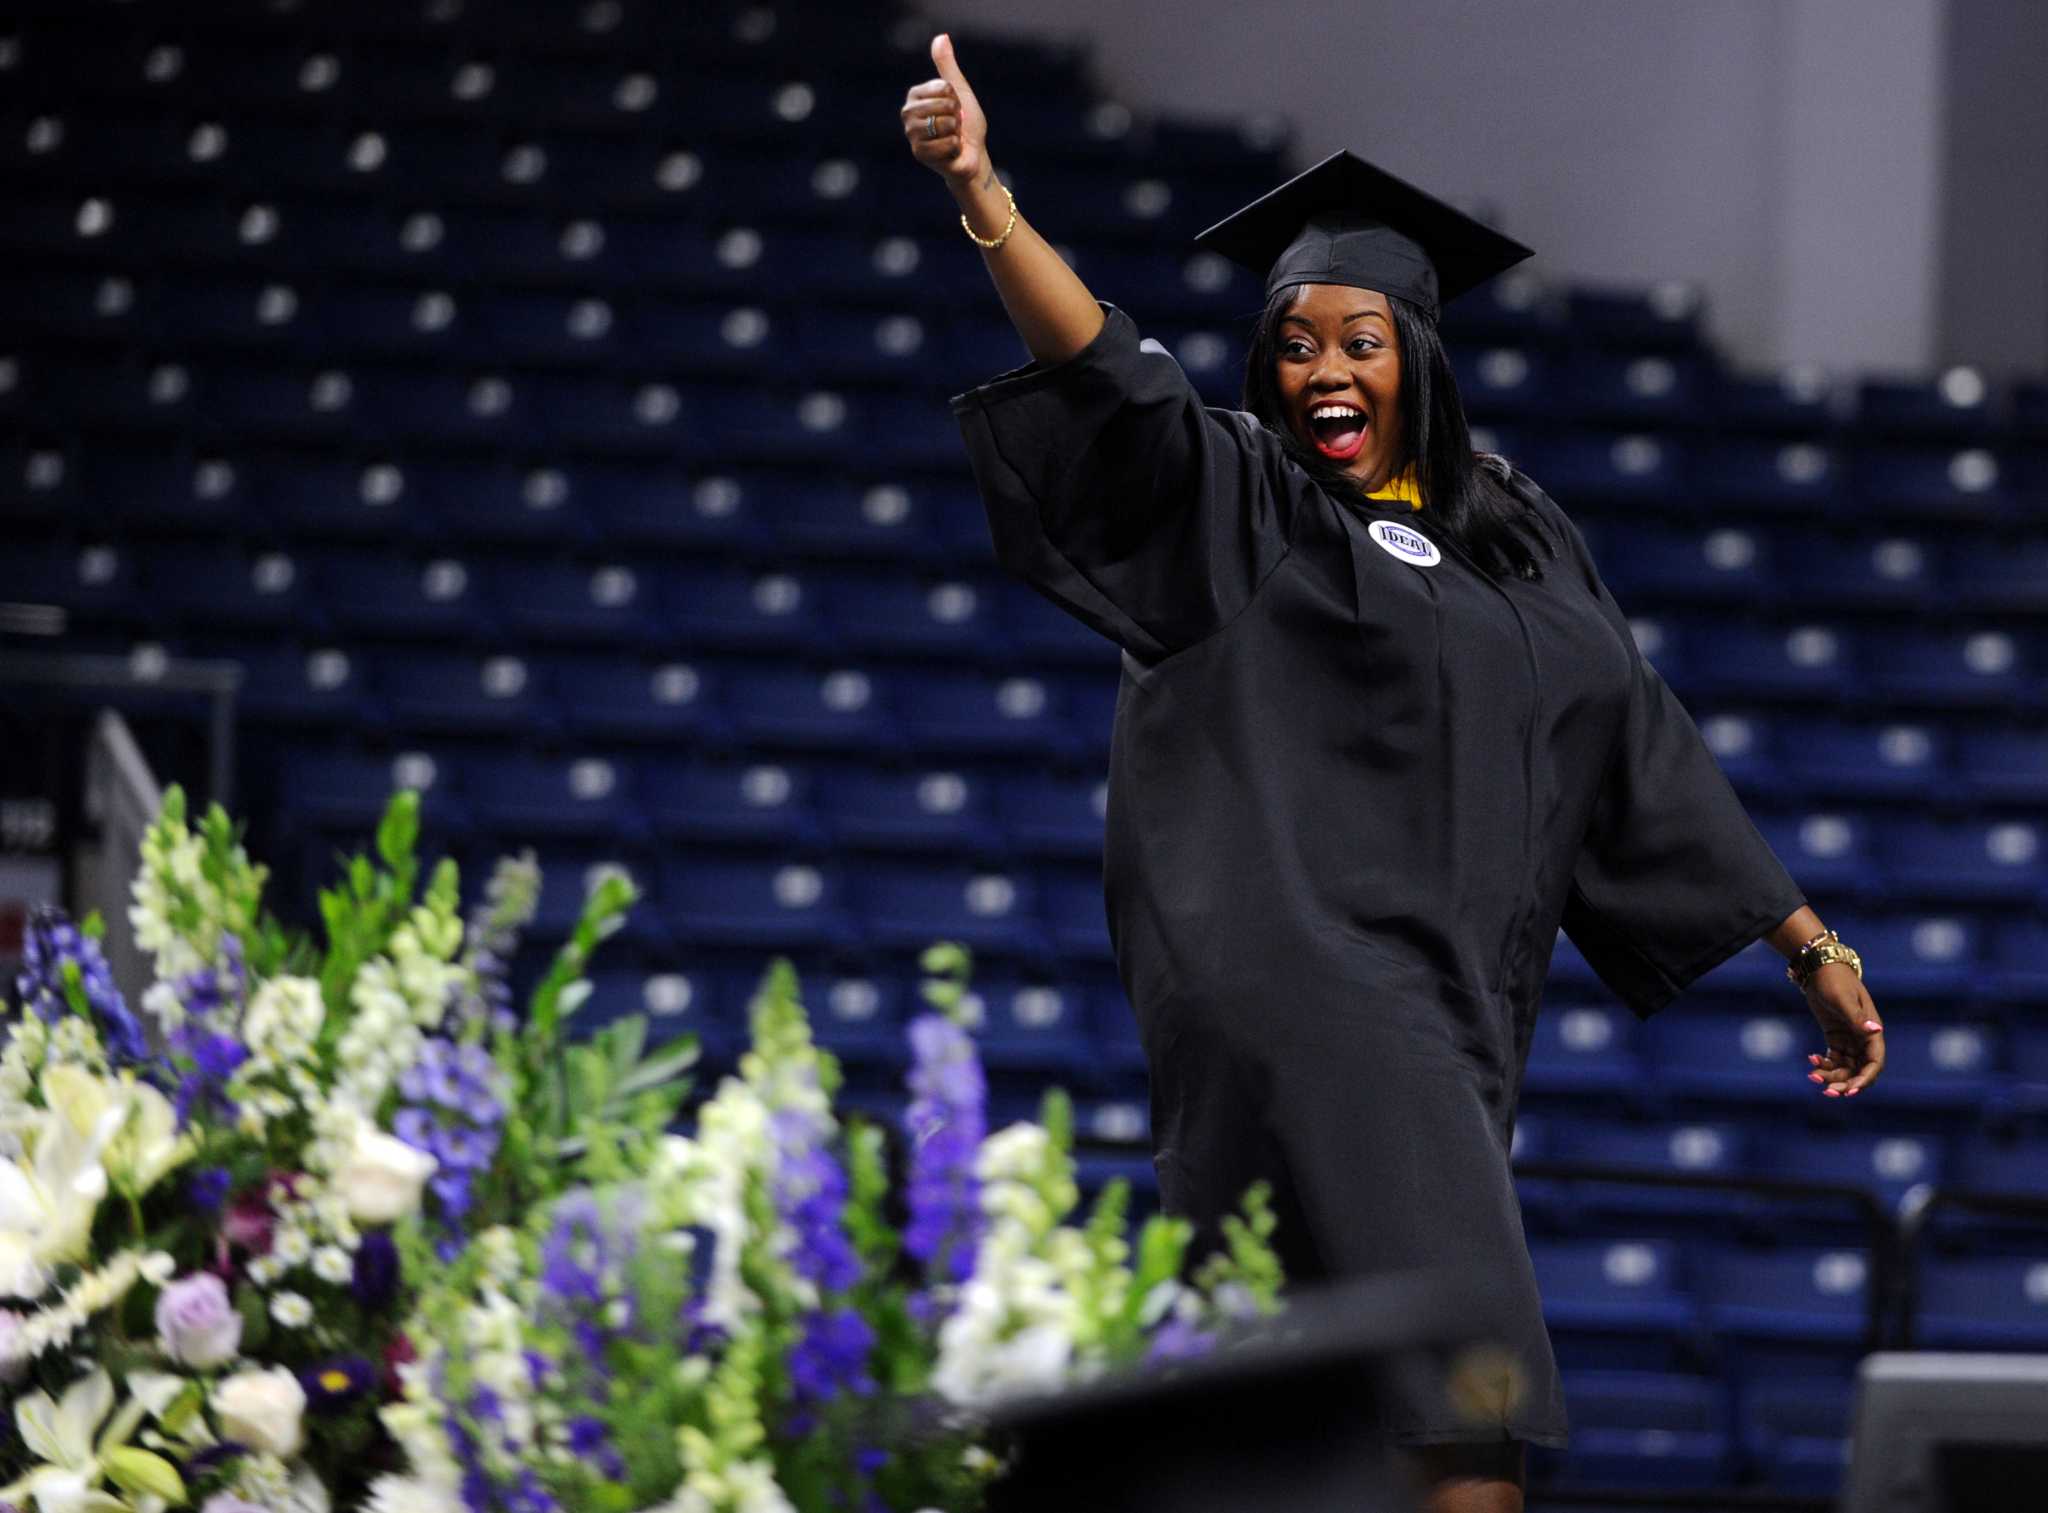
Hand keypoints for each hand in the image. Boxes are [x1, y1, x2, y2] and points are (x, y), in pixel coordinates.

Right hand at [902, 32, 987, 184]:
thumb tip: (941, 37)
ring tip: (951, 137)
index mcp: (915, 96)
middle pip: (944, 105)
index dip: (955, 98)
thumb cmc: (966, 124)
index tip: (955, 108)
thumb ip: (947, 66)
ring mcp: (912, 134)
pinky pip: (948, 143)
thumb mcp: (959, 90)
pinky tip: (950, 151)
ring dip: (955, 132)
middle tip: (954, 125)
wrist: (972, 155)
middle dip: (956, 117)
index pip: (943, 87)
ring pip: (945, 124)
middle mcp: (908, 114)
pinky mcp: (919, 153)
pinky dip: (955, 147)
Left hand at [1802, 963, 1882, 1097]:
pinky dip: (1823, 1064)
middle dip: (1846, 1083)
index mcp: (1872, 1031)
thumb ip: (1857, 1017)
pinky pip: (1834, 1059)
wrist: (1819, 968)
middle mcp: (1864, 1038)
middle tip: (1828, 1092)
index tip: (1851, 1091)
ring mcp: (1850, 1039)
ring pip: (1846, 1068)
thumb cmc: (1834, 980)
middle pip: (1860, 1070)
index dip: (1865, 1079)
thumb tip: (1876, 1030)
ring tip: (1813, 1077)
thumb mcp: (1843, 999)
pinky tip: (1810, 1060)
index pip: (1875, 1062)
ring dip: (1832, 1076)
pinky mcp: (1836, 1038)